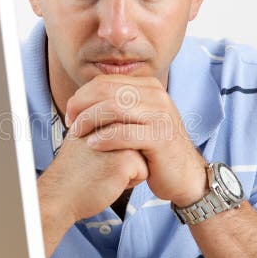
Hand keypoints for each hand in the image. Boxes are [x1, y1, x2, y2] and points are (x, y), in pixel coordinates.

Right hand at [39, 130, 148, 223]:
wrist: (61, 194)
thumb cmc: (73, 171)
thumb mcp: (84, 138)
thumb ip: (102, 128)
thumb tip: (122, 127)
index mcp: (102, 116)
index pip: (127, 134)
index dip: (117, 151)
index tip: (95, 158)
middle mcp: (113, 123)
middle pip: (137, 143)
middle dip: (125, 159)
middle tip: (99, 166)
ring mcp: (121, 139)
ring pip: (143, 157)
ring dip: (129, 170)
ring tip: (104, 172)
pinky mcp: (128, 158)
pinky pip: (144, 172)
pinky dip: (130, 182)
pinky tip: (109, 182)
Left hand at [65, 75, 207, 206]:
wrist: (185, 175)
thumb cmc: (154, 150)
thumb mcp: (137, 120)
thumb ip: (117, 106)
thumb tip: (82, 98)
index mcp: (149, 87)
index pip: (105, 82)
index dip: (82, 96)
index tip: (71, 114)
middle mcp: (157, 96)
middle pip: (106, 91)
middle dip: (81, 106)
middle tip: (70, 124)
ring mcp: (161, 116)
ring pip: (113, 108)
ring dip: (89, 121)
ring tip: (77, 134)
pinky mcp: (160, 138)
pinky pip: (123, 133)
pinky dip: (103, 138)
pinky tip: (92, 145)